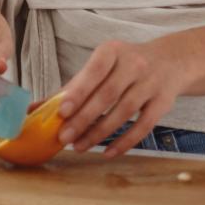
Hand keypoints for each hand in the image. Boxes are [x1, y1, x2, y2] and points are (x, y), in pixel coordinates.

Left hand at [57, 41, 184, 156]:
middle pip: (107, 95)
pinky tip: (108, 153)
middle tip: (64, 137)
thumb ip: (72, 86)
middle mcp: (134, 64)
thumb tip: (35, 108)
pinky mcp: (163, 102)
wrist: (170, 61)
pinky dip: (125, 142)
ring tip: (80, 146)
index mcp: (113, 51)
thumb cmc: (125, 65)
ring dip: (100, 132)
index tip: (62, 111)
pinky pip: (144, 126)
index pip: (94, 72)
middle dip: (84, 118)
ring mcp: (151, 83)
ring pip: (124, 112)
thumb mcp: (102, 65)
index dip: (79, 91)